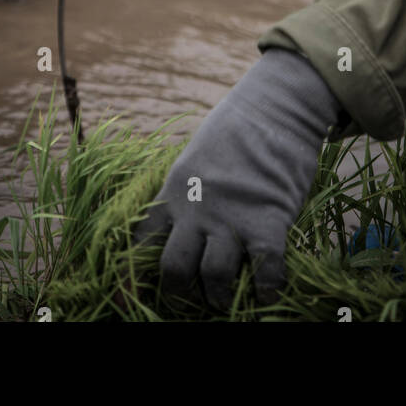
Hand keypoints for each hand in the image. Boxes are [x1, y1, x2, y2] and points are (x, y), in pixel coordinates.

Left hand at [132, 48, 345, 310]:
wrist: (274, 106)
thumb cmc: (236, 129)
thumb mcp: (195, 157)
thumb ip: (186, 194)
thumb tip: (183, 227)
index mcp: (174, 191)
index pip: (142, 241)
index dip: (135, 275)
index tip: (130, 298)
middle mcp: (197, 208)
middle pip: (174, 268)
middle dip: (179, 293)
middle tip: (190, 298)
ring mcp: (232, 217)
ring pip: (214, 277)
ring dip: (220, 295)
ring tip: (226, 298)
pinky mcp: (268, 222)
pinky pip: (265, 272)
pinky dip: (266, 291)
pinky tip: (266, 293)